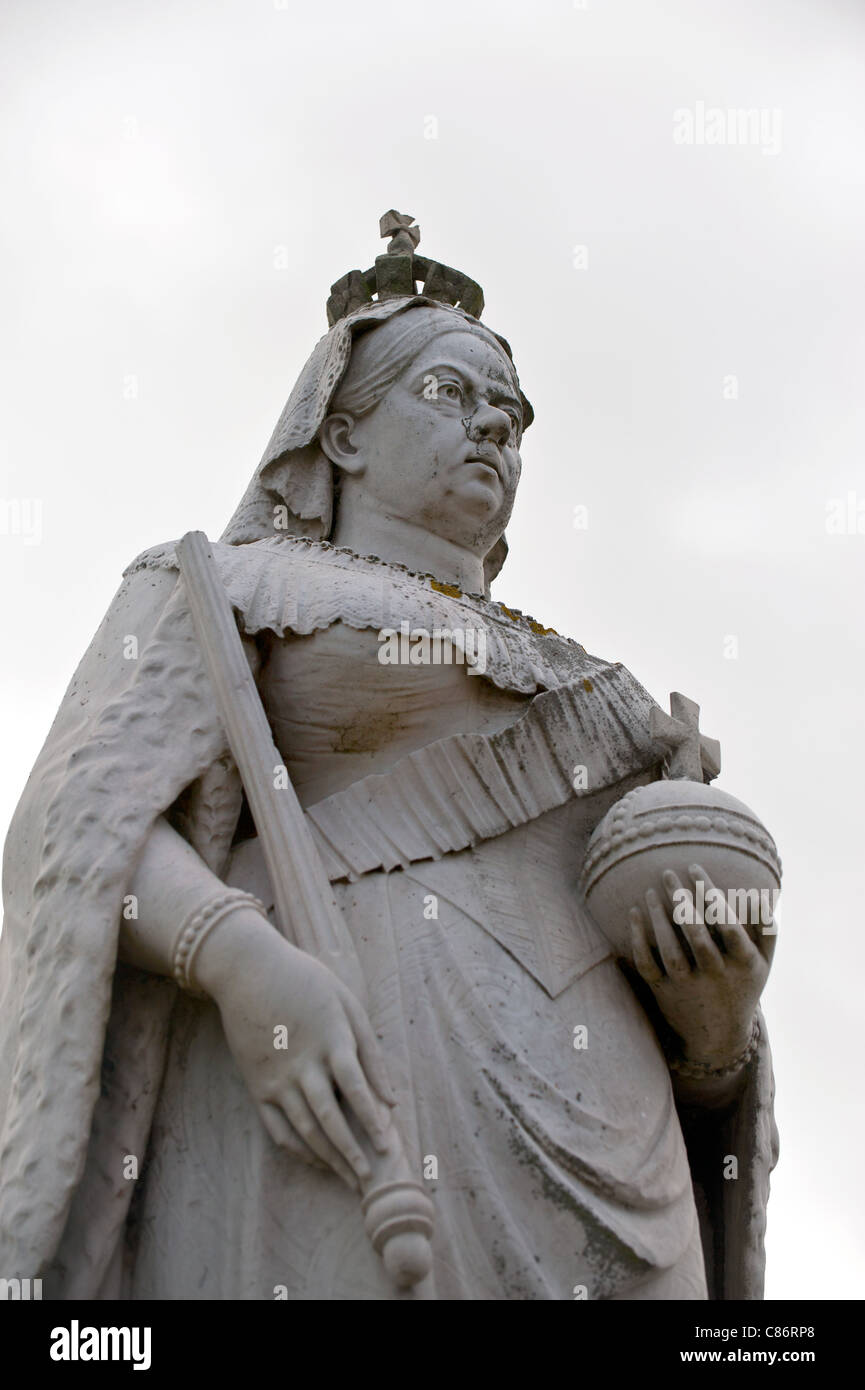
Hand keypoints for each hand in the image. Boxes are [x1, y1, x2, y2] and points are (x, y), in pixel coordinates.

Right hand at [197, 910, 394, 1190]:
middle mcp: (302, 1064)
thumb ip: (371, 1050)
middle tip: (370, 1179)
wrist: (247, 971)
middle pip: (330, 1117)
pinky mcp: (257, 1087)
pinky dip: (299, 1150)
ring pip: (305, 1129)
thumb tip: (392, 1098)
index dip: (372, 1118)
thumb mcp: (346, 1003)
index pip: (355, 1087)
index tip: (388, 1144)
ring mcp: (277, 1078)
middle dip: (352, 1151)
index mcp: (330, 1038)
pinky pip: (278, 1129)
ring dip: (329, 1158)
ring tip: (350, 1178)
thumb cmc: (305, 981)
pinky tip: (317, 1160)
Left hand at [628, 863, 771, 1069]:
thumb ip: (766, 930)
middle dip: (681, 900)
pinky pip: (648, 965)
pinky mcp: (665, 993)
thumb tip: (759, 894)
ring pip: (671, 950)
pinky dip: (639, 940)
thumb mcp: (762, 964)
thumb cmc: (742, 988)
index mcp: (743, 964)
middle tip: (667, 872)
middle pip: (696, 935)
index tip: (695, 868)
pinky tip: (634, 913)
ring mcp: (689, 986)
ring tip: (649, 891)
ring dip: (658, 918)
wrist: (719, 1038)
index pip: (727, 924)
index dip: (711, 894)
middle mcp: (716, 975)